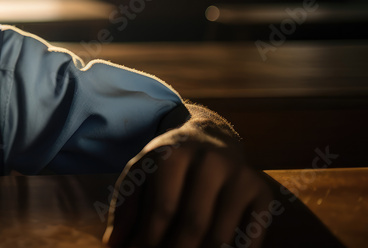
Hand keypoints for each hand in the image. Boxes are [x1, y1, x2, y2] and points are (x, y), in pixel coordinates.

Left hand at [104, 136, 273, 247]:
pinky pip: (252, 235)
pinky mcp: (261, 189)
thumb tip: (114, 243)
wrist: (210, 137)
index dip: (148, 240)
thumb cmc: (168, 163)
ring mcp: (240, 175)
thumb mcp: (141, 173)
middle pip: (194, 224)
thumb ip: (125, 207)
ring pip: (222, 235)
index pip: (163, 210)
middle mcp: (211, 160)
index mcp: (175, 154)